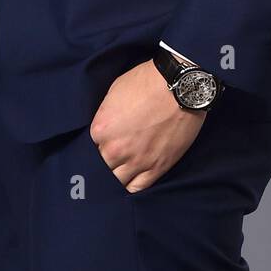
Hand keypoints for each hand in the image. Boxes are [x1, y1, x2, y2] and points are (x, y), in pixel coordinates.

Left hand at [89, 59, 205, 192]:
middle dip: (104, 162)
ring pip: (116, 182)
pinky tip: (131, 180)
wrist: (180, 86)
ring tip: (121, 170)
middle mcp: (115, 149)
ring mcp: (136, 161)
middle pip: (100, 167)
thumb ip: (106, 115)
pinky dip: (131, 186)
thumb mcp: (115, 91)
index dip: (98, 144)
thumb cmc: (147, 82)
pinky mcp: (157, 168)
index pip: (89, 147)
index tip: (106, 141)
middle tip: (113, 156)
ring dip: (116, 177)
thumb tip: (105, 128)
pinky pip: (137, 188)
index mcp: (101, 129)